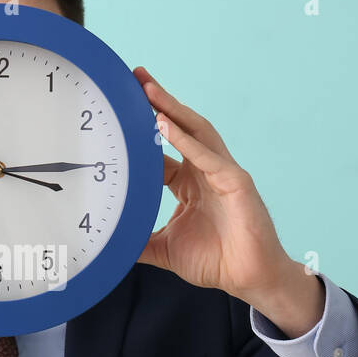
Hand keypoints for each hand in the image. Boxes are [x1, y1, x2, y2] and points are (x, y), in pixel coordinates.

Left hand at [132, 66, 323, 338]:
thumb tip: (108, 243)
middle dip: (160, 101)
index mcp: (191, 181)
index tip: (124, 107)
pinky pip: (209, 158)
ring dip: (173, 110)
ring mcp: (224, 174)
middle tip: (137, 76)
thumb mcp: (165, 250)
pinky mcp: (237, 184)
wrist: (249, 280)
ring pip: (198, 133)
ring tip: (150, 91)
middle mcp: (208, 171)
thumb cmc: (216, 261)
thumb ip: (139, 240)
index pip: (165, 146)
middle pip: (183, 127)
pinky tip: (166, 127)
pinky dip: (187, 142)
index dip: (146, 127)